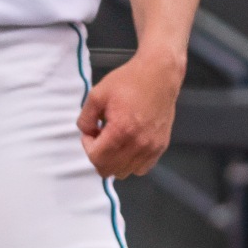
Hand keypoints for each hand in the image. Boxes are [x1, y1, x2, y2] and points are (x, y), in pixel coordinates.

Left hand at [77, 52, 183, 178]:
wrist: (160, 74)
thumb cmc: (129, 81)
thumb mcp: (97, 94)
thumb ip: (85, 118)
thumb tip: (88, 133)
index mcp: (121, 131)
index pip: (96, 158)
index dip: (87, 145)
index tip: (92, 130)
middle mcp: (139, 144)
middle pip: (108, 170)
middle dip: (99, 155)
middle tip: (102, 135)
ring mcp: (152, 147)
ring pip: (125, 172)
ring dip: (115, 160)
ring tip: (117, 139)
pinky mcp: (162, 146)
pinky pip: (142, 168)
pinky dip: (132, 162)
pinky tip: (130, 144)